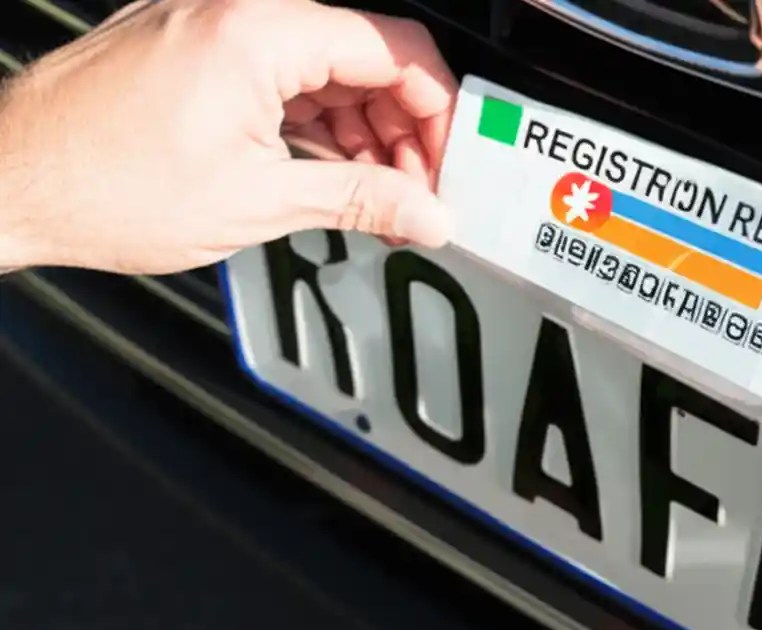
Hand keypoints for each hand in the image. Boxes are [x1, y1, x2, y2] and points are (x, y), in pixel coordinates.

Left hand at [0, 0, 455, 274]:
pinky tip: (327, 167)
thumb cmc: (101, 186)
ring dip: (361, 128)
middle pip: (363, 53)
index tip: (454, 155)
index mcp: (257, 31)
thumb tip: (429, 213)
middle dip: (403, 125)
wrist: (9, 184)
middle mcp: (234, 10)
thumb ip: (361, 199)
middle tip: (421, 189)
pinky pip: (278, 71)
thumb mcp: (258, 202)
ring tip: (376, 193)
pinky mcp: (190, 47)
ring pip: (322, 64)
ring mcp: (209, 24)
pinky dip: (313, 119)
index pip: (392, 46)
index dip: (438, 108)